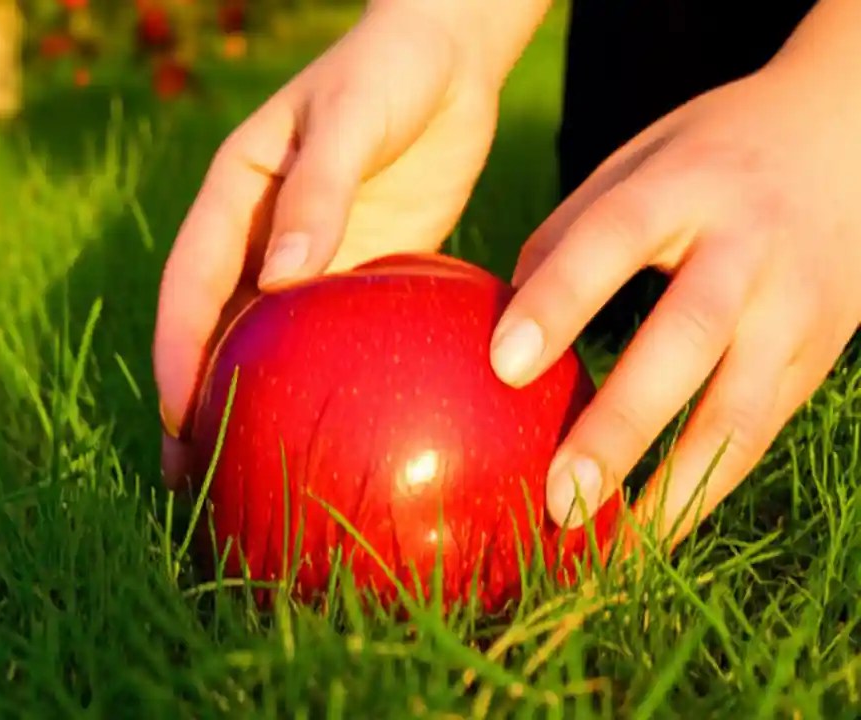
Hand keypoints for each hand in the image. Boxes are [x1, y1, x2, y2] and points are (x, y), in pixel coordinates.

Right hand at [154, 0, 546, 489]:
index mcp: (233, 197)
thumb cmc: (388, 70)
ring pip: (268, 344)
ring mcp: (309, 259)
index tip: (177, 418)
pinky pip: (333, 337)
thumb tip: (279, 279)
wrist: (452, 54)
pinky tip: (332, 434)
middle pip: (216, 330)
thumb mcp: (348, 118)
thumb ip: (318, 190)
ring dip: (254, 406)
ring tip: (247, 479)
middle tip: (192, 478)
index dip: (177, 353)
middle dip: (198, 401)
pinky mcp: (359, 271)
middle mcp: (260, 236)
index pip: (189, 288)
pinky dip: (320, 385)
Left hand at [491, 54, 860, 547]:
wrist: (852, 130)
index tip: (503, 366)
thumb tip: (495, 326)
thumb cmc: (711, 156)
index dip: (559, 301)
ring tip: (610, 552)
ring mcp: (796, 304)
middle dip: (623, 424)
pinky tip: (653, 531)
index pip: (612, 238)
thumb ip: (569, 234)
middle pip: (688, 337)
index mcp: (684, 183)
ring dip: (675, 487)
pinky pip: (760, 430)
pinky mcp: (822, 352)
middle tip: (558, 496)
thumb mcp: (639, 160)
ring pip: (742, 407)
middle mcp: (749, 245)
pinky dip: (707, 486)